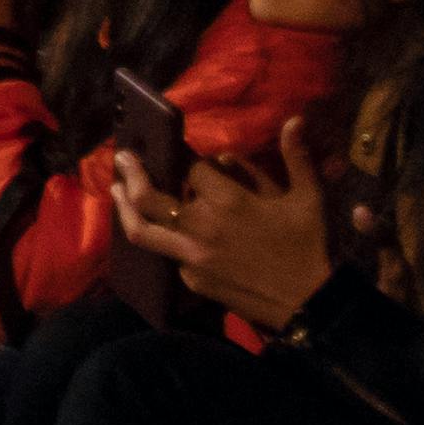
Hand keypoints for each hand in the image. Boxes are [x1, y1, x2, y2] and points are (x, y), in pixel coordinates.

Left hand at [117, 115, 340, 330]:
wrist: (308, 304)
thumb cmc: (307, 247)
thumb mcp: (307, 199)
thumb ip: (296, 158)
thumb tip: (293, 120)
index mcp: (228, 200)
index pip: (191, 168)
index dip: (187, 158)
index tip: (184, 153)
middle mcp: (201, 225)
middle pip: (149, 195)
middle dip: (132, 172)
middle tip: (121, 158)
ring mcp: (191, 256)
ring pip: (142, 230)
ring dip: (125, 207)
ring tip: (116, 189)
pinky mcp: (192, 280)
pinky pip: (170, 254)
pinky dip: (165, 238)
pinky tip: (159, 229)